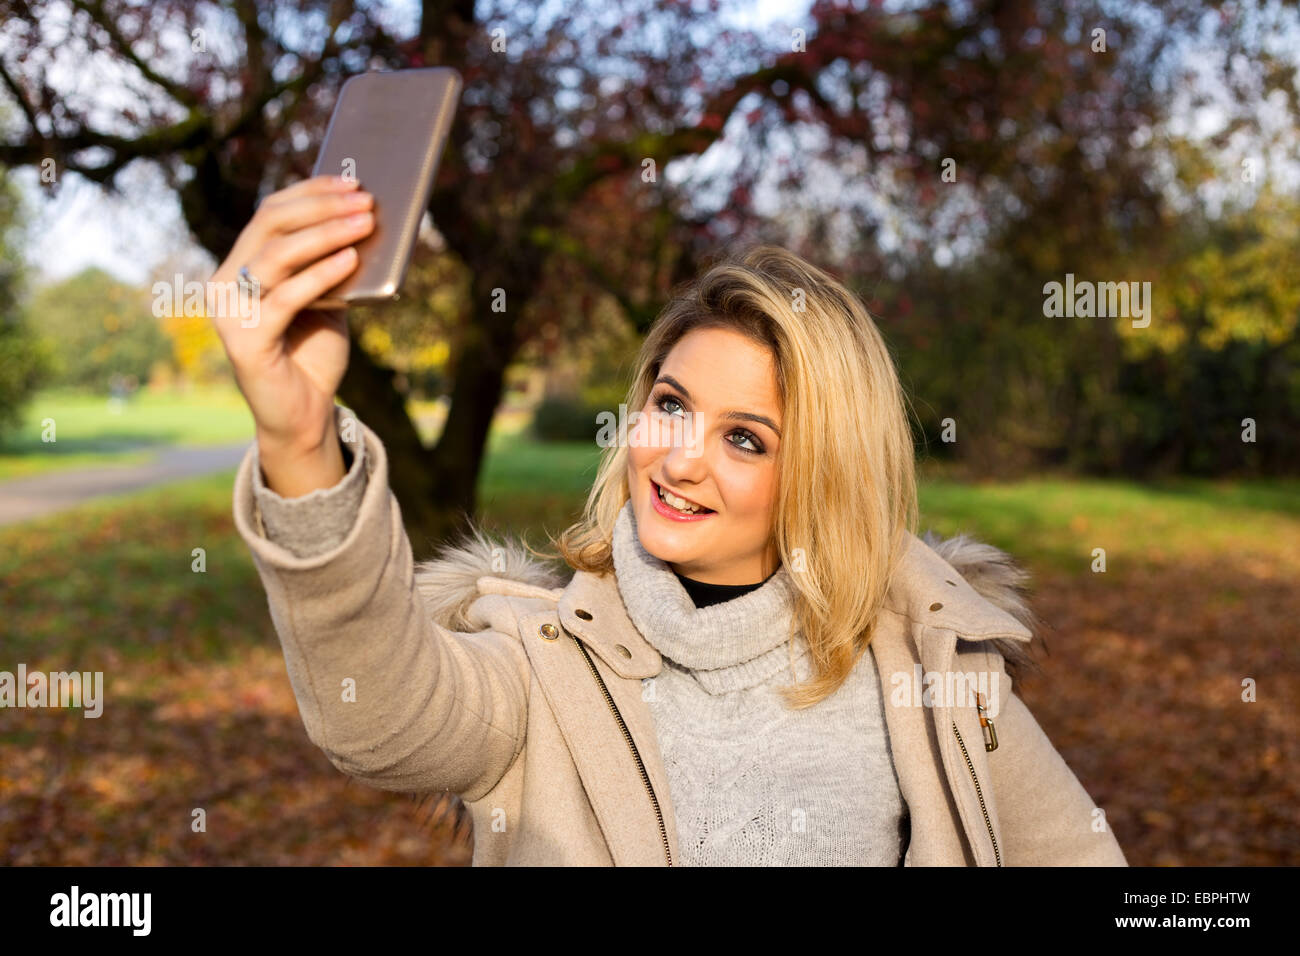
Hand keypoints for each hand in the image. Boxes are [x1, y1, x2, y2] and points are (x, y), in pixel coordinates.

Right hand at [206, 174, 374, 458]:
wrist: (303, 413)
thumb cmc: (314, 353)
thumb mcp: (327, 298)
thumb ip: (331, 263)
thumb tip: (364, 218)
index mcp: (241, 265)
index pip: (271, 213)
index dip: (312, 192)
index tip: (352, 181)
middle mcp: (226, 283)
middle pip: (271, 226)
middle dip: (323, 208)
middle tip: (366, 200)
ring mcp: (230, 312)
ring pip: (277, 256)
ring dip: (325, 234)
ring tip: (365, 223)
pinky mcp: (245, 341)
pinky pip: (286, 298)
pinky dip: (320, 275)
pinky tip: (350, 259)